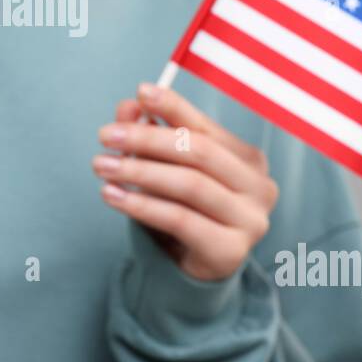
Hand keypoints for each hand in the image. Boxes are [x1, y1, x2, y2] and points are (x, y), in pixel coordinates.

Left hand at [93, 82, 277, 281]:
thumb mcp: (166, 169)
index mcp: (248, 159)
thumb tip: (130, 105)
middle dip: (147, 138)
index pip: (206, 126)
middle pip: (198, 152)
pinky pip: (180, 219)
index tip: (140, 92)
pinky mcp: (232, 251)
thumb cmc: (183, 209)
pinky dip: (142, 204)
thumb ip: (151, 135)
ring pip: (189, 184)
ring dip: (139, 171)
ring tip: (102, 165)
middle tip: (105, 134)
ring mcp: (251, 220)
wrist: (195, 269)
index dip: (174, 107)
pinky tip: (112, 195)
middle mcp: (259, 186)